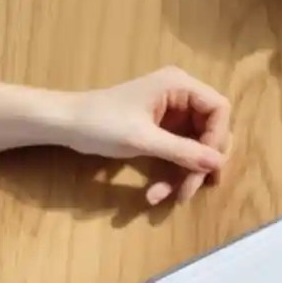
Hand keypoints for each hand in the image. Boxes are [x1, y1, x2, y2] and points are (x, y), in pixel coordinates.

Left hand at [65, 66, 231, 203]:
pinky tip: (155, 192)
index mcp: (180, 85)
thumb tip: (219, 164)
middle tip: (189, 190)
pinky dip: (171, 173)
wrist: (62, 124)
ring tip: (168, 197)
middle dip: (200, 163)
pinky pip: (179, 152)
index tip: (205, 165)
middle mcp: (182, 96)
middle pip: (211, 131)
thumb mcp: (142, 139)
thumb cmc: (100, 123)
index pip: (219, 109)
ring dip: (184, 174)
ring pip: (196, 147)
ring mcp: (173, 114)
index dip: (217, 138)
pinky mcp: (163, 130)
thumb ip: (183, 151)